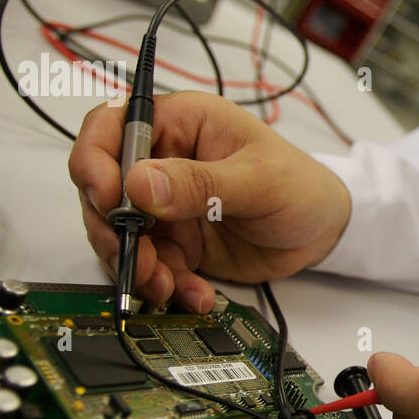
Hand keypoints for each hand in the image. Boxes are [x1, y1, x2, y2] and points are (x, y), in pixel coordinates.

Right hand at [68, 90, 350, 311]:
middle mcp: (163, 161)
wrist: (324, 232)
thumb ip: (199, 183)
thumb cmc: (300, 186)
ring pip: (121, 234)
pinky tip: (193, 294)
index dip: (94, 159)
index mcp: (181, 124)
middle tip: (135, 257)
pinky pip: (151, 265)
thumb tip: (140, 184)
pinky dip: (165, 285)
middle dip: (113, 229)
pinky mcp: (175, 242)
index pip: (110, 127)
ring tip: (166, 286)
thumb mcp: (257, 180)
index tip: (105, 197)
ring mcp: (165, 205)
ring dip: (136, 265)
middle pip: (103, 189)